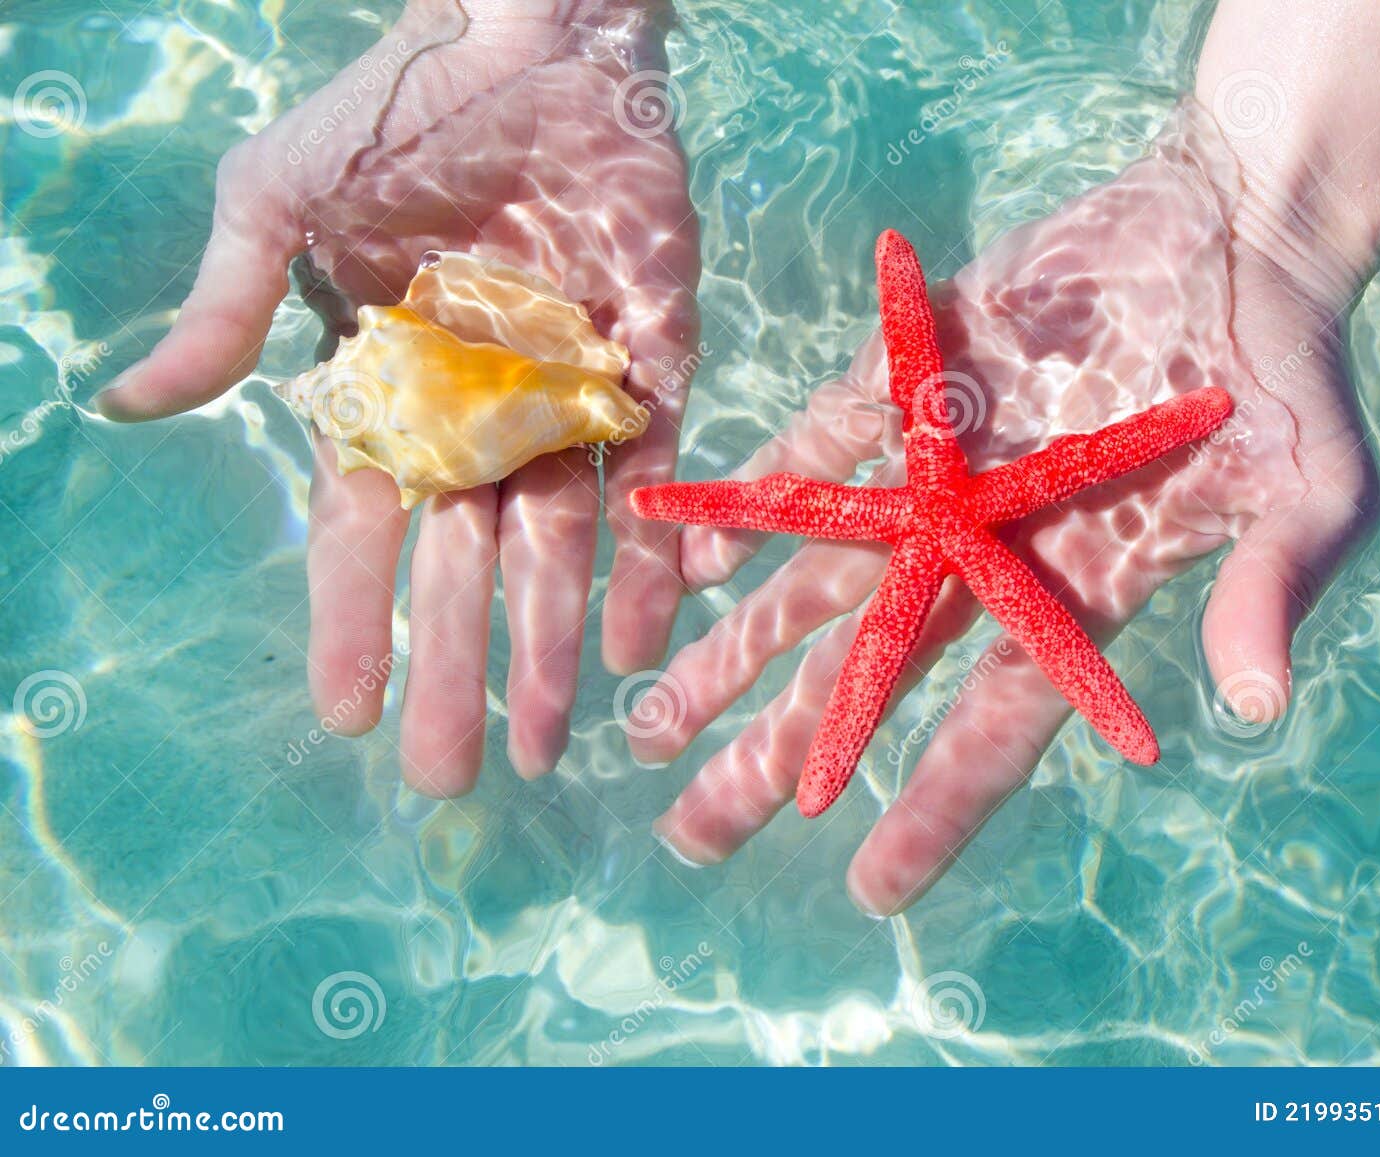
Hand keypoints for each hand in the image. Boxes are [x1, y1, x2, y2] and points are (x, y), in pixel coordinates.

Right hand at [98, 0, 700, 793]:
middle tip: (448, 776)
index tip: (347, 711)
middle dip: (456, 669)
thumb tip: (127, 406)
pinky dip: (649, 555)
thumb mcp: (278, 204)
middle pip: (467, 565)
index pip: (367, 532)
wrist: (529, 34)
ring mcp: (569, 395)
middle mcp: (483, 413)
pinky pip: (654, 478)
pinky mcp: (653, 363)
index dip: (356, 621)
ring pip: (559, 546)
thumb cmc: (399, 109)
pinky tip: (639, 639)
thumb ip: (225, 311)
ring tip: (542, 742)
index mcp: (395, 389)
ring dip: (549, 644)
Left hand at [632, 106, 1378, 914]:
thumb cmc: (1287, 375)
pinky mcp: (906, 385)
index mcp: (1074, 597)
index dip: (932, 809)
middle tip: (694, 835)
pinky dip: (753, 505)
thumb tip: (1255, 708)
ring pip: (813, 582)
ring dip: (735, 651)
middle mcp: (984, 554)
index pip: (990, 729)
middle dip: (778, 754)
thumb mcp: (1313, 495)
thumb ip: (1273, 596)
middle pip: (864, 675)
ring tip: (652, 729)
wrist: (1234, 234)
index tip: (868, 892)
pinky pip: (813, 454)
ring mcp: (937, 474)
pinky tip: (689, 566)